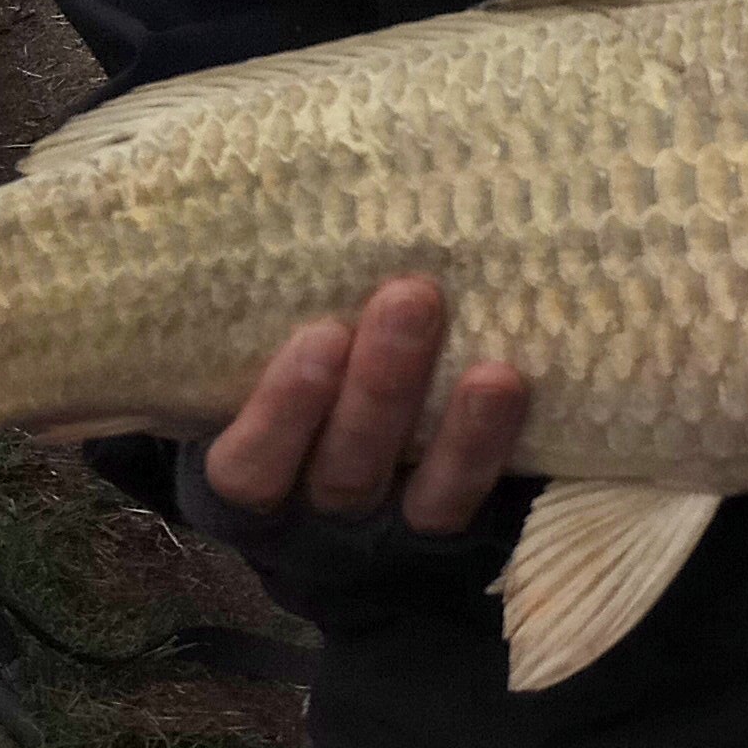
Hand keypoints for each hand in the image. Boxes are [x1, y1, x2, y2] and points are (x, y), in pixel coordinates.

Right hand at [202, 275, 528, 534]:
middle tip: (411, 299)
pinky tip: (516, 389)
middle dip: (381, 387)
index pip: (246, 466)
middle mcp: (313, 518)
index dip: (281, 409)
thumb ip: (236, 324)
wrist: (348, 512)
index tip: (320, 334)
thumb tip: (230, 211)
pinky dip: (494, 451)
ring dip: (459, 431)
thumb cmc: (285, 400)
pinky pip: (476, 503)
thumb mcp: (237, 380)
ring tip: (493, 369)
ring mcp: (389, 534)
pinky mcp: (454, 536)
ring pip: (423, 498)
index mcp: (243, 485)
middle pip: (344, 470)